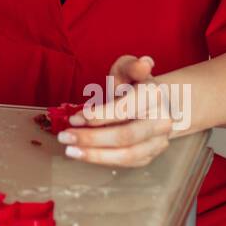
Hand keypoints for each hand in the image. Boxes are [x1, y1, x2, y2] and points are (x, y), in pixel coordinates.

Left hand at [58, 55, 172, 167]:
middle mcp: (161, 121)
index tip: (74, 119)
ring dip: (96, 155)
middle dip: (92, 139)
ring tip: (71, 151)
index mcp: (154, 96)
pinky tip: (84, 154)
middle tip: (65, 137)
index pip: (125, 110)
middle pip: (125, 136)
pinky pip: (127, 163)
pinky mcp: (151, 155)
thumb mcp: (128, 69)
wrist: (156, 104)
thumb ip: (132, 66)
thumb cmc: (134, 84)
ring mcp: (158, 141)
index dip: (99, 116)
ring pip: (127, 155)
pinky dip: (104, 160)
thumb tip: (145, 62)